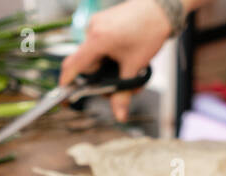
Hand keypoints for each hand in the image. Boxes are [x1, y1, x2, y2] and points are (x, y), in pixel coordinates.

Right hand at [59, 0, 171, 121]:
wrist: (162, 9)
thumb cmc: (149, 31)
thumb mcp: (135, 67)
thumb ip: (124, 93)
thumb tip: (119, 115)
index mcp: (97, 40)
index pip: (73, 64)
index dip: (66, 82)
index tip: (64, 95)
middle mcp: (93, 29)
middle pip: (87, 64)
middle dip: (101, 78)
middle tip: (118, 85)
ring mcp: (97, 24)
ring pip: (94, 55)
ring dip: (107, 67)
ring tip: (128, 68)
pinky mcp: (103, 22)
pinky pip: (99, 44)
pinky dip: (109, 55)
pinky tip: (124, 56)